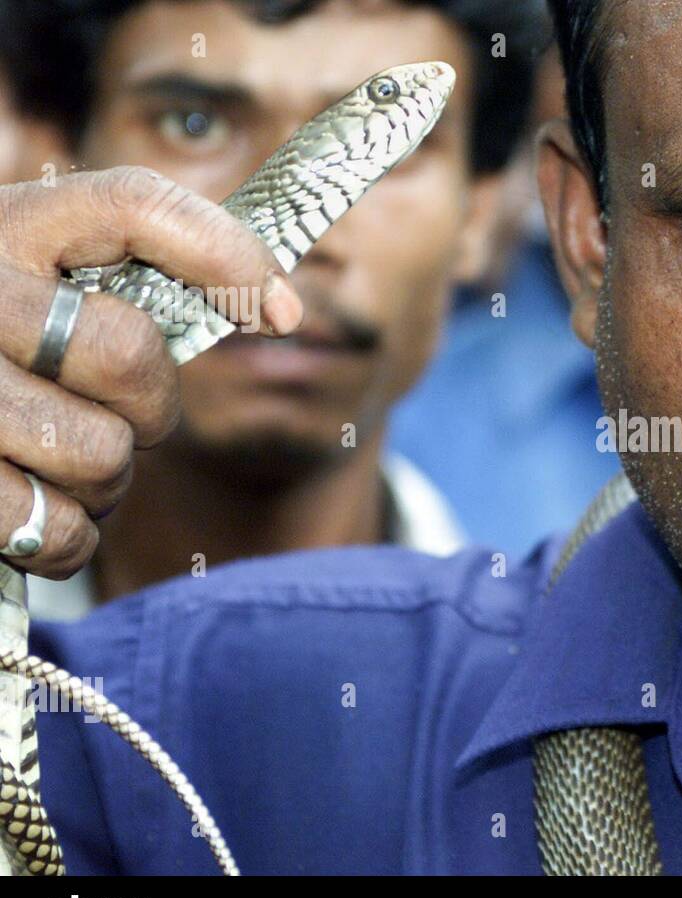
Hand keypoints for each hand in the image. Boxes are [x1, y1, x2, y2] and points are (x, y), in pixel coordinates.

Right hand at [0, 166, 302, 578]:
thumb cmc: (5, 354)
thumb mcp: (47, 288)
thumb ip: (132, 279)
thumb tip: (280, 308)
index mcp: (8, 227)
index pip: (138, 206)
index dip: (229, 255)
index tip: (283, 312)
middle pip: (129, 354)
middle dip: (150, 407)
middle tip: (118, 415)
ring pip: (99, 452)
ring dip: (103, 480)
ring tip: (56, 459)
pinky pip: (55, 529)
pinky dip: (65, 536)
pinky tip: (31, 505)